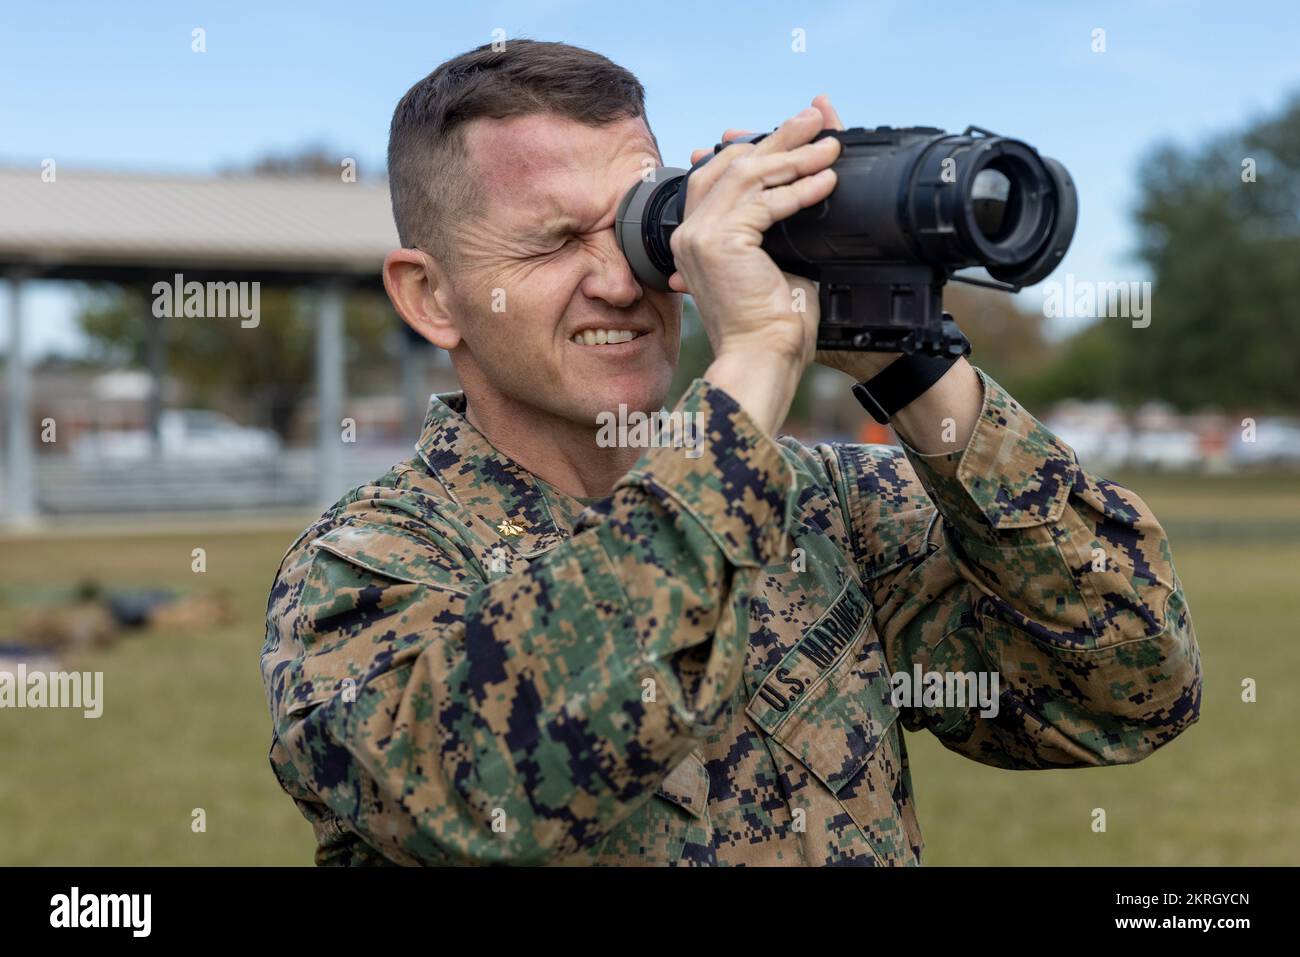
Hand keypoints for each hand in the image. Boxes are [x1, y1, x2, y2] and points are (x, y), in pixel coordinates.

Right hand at [685, 96, 902, 385]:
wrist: (762, 357)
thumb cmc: (772, 324)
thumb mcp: (776, 260)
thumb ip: (777, 224)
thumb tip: (806, 186)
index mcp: (694, 237)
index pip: (720, 174)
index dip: (756, 147)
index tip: (795, 133)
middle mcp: (688, 232)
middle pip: (732, 164)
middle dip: (778, 137)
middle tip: (816, 119)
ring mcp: (699, 235)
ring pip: (749, 175)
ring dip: (794, 155)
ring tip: (830, 144)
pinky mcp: (719, 242)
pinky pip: (765, 202)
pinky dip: (799, 189)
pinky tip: (827, 181)